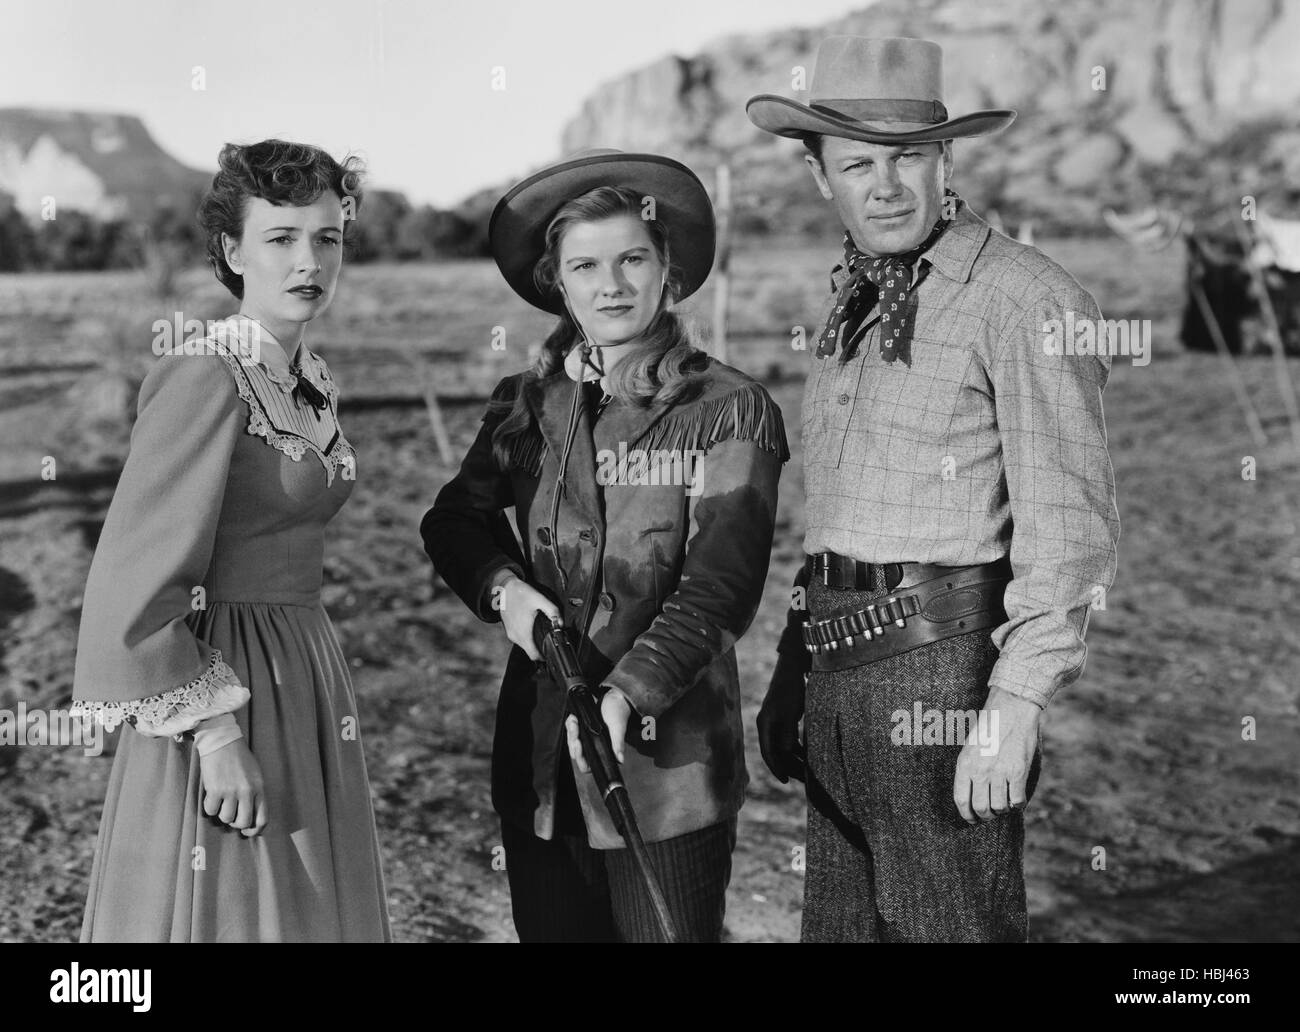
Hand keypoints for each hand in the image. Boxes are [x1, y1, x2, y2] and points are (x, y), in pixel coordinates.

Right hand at [199, 738, 268, 836]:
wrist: (222, 741)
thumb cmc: (239, 758)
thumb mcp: (255, 775)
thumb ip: (255, 794)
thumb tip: (251, 816)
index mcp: (260, 788)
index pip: (263, 818)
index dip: (255, 830)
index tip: (248, 832)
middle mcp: (247, 791)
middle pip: (243, 823)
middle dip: (235, 823)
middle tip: (231, 814)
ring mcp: (231, 791)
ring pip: (226, 818)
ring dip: (222, 812)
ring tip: (222, 800)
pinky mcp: (215, 790)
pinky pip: (211, 810)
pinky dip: (209, 806)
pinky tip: (211, 796)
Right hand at [497, 575, 559, 660]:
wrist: (504, 588)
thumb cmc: (521, 593)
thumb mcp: (540, 599)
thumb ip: (553, 611)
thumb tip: (560, 624)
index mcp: (523, 633)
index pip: (534, 655)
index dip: (544, 657)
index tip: (551, 653)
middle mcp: (515, 636)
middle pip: (530, 651)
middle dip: (540, 648)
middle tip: (550, 639)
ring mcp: (511, 634)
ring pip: (525, 645)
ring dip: (533, 642)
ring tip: (541, 632)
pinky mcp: (508, 630)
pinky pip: (520, 639)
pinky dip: (527, 637)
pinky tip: (531, 627)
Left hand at [565, 687, 631, 772]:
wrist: (615, 697)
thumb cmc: (618, 712)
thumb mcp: (618, 727)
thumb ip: (618, 743)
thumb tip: (620, 759)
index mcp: (603, 750)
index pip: (587, 764)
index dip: (580, 758)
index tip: (579, 744)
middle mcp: (593, 746)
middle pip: (576, 753)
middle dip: (573, 741)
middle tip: (575, 728)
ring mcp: (586, 737)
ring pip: (571, 742)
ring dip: (571, 732)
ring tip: (574, 720)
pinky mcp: (581, 728)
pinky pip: (570, 730)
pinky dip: (570, 724)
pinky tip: (574, 718)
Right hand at [757, 651, 806, 783]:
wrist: (792, 670)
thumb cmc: (791, 689)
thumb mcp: (790, 711)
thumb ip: (787, 731)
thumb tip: (785, 751)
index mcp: (764, 724)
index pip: (768, 752)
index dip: (776, 768)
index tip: (785, 781)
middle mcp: (767, 725)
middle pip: (776, 752)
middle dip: (788, 767)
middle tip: (802, 780)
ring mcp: (775, 722)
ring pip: (783, 747)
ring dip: (794, 759)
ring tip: (807, 772)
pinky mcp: (785, 719)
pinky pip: (789, 740)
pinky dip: (798, 749)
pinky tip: (808, 757)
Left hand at [953, 689, 1040, 823]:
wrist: (1010, 710)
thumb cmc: (988, 728)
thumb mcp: (969, 747)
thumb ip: (969, 770)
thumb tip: (970, 796)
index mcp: (965, 764)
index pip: (961, 800)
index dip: (966, 815)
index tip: (972, 819)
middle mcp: (980, 770)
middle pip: (981, 808)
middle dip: (985, 816)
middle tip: (990, 814)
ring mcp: (1000, 772)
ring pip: (999, 807)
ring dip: (1002, 810)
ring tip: (1003, 804)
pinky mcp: (1018, 772)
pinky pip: (1017, 800)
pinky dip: (1018, 804)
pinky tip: (1017, 798)